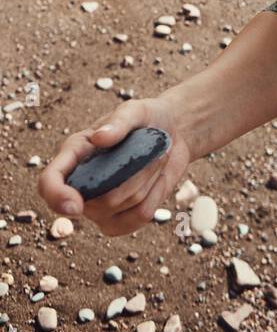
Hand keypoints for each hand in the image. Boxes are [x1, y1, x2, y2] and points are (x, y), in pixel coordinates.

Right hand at [37, 96, 194, 237]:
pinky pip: (139, 217)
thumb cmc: (147, 118)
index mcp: (74, 155)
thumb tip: (99, 139)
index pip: (50, 182)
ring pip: (123, 206)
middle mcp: (81, 185)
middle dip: (132, 175)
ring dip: (148, 179)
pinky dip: (156, 195)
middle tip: (151, 147)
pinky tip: (158, 178)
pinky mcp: (121, 219)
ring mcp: (99, 208)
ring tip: (155, 157)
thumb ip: (119, 121)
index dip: (56, 196)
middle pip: (99, 201)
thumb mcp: (135, 111)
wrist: (172, 132)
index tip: (75, 206)